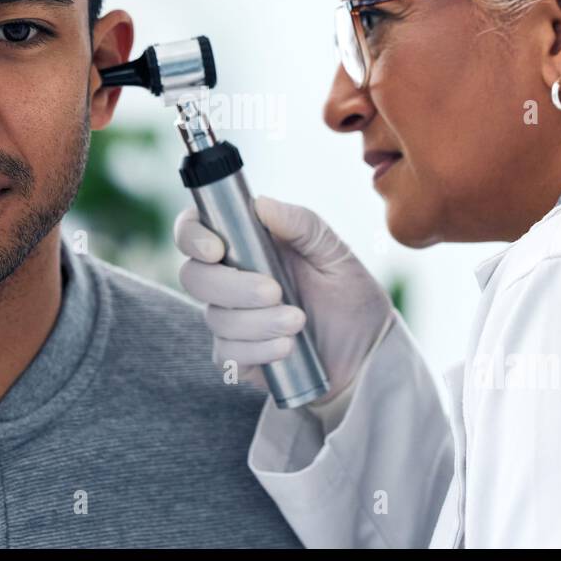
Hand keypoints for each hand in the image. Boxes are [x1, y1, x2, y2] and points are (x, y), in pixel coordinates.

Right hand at [173, 195, 395, 404]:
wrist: (369, 353)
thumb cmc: (350, 295)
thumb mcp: (334, 253)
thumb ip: (301, 224)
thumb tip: (262, 204)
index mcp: (246, 244)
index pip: (194, 231)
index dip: (191, 236)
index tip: (216, 249)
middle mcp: (231, 279)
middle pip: (193, 277)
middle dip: (232, 286)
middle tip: (275, 291)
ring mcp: (231, 319)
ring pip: (215, 317)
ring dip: (256, 322)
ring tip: (298, 321)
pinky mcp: (239, 356)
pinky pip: (228, 354)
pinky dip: (258, 350)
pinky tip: (288, 348)